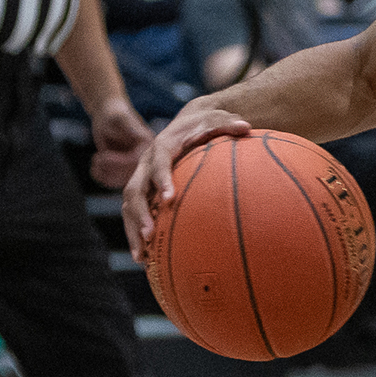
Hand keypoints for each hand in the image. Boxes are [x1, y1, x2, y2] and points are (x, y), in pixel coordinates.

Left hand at [89, 98, 153, 189]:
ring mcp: (135, 166)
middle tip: (97, 158)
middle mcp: (146, 158)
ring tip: (95, 161)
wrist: (108, 116)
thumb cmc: (114, 113)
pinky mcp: (125, 171)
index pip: (136, 161)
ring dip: (105, 174)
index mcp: (148, 145)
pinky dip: (102, 178)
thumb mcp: (121, 117)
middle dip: (110, 169)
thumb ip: (130, 125)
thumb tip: (138, 134)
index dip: (118, 162)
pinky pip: (115, 183)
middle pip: (129, 175)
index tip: (102, 155)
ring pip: (121, 182)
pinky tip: (95, 168)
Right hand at [123, 105, 250, 259]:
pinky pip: (135, 214)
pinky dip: (137, 234)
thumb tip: (246, 127)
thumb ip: (228, 123)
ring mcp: (142, 179)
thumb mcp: (216, 118)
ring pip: (129, 206)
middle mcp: (146, 164)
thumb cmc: (205, 124)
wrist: (186, 123)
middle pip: (134, 190)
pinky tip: (146, 258)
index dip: (161, 180)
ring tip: (141, 256)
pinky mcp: (144, 191)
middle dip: (140, 214)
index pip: (158, 163)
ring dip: (133, 230)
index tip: (169, 199)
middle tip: (150, 235)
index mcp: (162, 147)